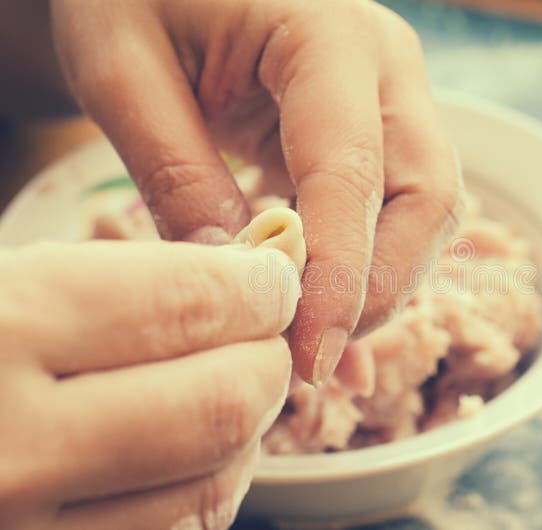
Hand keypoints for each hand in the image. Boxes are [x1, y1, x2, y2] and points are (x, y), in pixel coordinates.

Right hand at [0, 241, 299, 529]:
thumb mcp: (12, 282)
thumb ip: (122, 278)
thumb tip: (256, 269)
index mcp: (5, 326)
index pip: (190, 302)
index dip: (261, 285)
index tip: (277, 277)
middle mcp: (17, 446)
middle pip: (224, 403)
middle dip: (270, 359)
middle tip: (266, 335)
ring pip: (213, 486)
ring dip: (249, 428)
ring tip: (229, 386)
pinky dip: (206, 484)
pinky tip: (188, 448)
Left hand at [51, 0, 463, 385]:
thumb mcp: (124, 72)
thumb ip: (179, 176)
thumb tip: (236, 284)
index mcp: (328, 34)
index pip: (353, 170)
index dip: (339, 274)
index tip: (309, 356)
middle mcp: (385, 68)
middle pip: (426, 197)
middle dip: (377, 289)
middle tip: (311, 357)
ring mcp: (392, 98)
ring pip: (426, 212)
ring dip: (380, 287)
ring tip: (315, 345)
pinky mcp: (377, 130)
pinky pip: (396, 210)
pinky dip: (370, 271)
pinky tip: (331, 320)